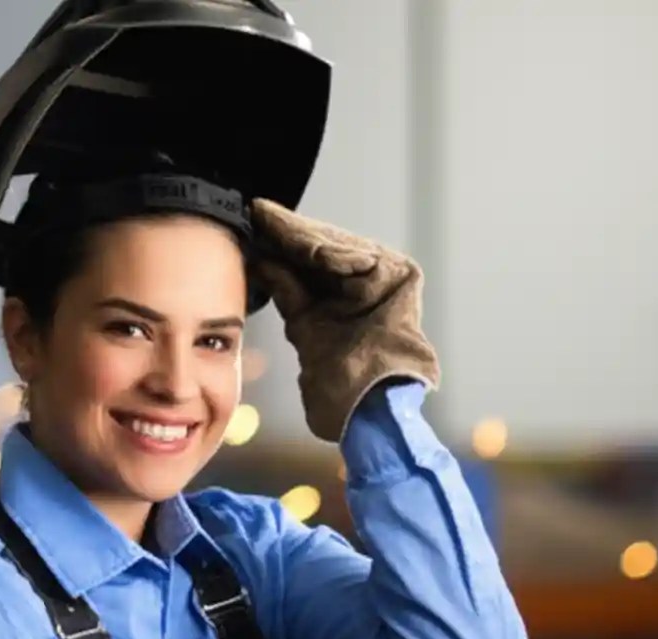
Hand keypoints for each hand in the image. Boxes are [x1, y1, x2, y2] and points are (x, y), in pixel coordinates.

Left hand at [249, 198, 439, 441]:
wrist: (367, 406)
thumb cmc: (336, 382)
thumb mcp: (302, 323)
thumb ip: (286, 290)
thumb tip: (259, 258)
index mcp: (344, 297)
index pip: (307, 260)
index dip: (279, 241)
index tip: (252, 219)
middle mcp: (367, 284)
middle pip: (322, 247)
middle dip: (287, 231)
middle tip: (258, 211)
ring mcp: (388, 278)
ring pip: (338, 247)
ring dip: (303, 236)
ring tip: (274, 222)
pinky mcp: (405, 275)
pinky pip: (361, 258)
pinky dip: (334, 253)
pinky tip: (307, 247)